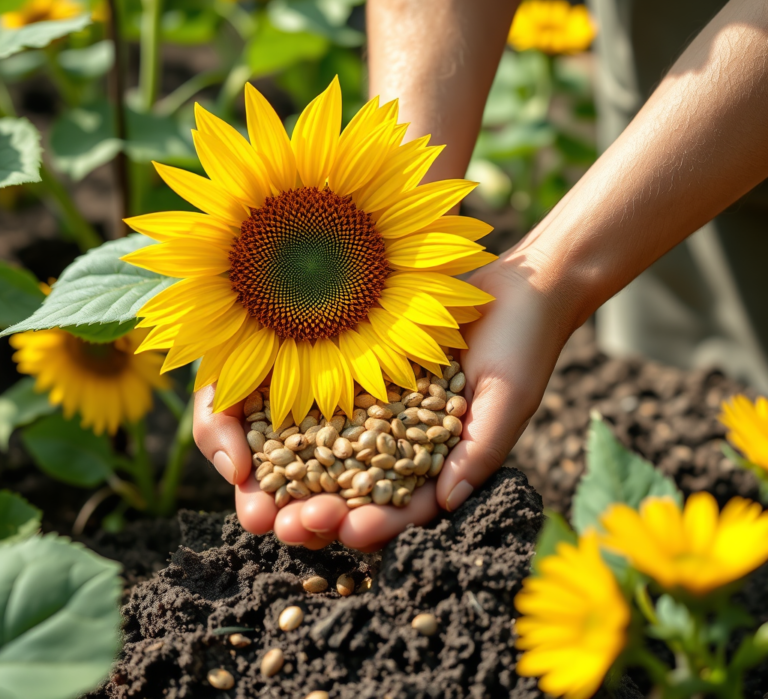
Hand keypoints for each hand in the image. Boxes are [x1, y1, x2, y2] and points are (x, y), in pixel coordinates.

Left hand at [192, 252, 574, 549]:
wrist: (512, 288)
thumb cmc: (523, 345)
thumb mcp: (507, 398)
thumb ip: (480, 450)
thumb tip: (448, 503)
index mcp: (441, 462)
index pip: (408, 504)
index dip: (380, 523)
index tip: (351, 531)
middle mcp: (405, 443)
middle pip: (359, 490)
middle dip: (325, 514)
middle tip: (289, 527)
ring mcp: (381, 411)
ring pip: (333, 454)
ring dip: (298, 480)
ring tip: (262, 500)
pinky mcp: (363, 378)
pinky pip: (326, 404)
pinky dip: (296, 423)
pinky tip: (262, 434)